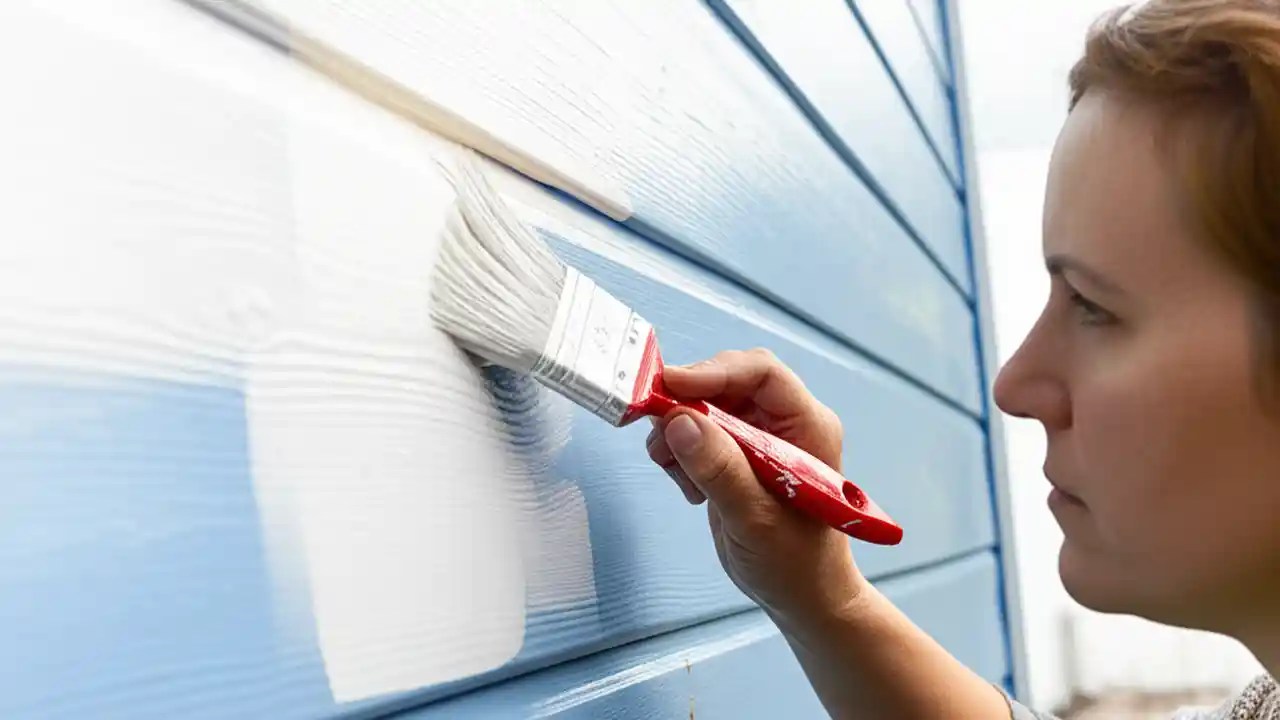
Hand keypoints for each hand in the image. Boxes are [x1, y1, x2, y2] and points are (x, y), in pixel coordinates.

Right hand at [645, 348, 868, 624]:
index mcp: (807, 426)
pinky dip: (681, 452)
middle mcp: (785, 423)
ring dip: (679, 430)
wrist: (802, 598)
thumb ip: (720, 470)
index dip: (714, 372)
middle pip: (729, 383)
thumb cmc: (795, 564)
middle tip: (657, 426)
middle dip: (689, 402)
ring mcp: (760, 438)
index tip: (670, 388)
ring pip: (708, 406)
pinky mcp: (737, 456)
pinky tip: (687, 487)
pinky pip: (700, 432)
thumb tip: (679, 422)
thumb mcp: (755, 520)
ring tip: (672, 470)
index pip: (761, 373)